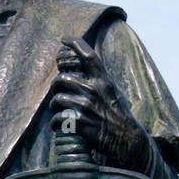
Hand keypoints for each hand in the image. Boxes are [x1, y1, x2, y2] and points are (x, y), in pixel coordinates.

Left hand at [49, 35, 150, 171]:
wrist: (125, 139)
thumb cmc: (118, 116)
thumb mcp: (113, 92)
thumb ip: (100, 81)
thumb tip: (86, 68)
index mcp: (103, 81)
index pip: (89, 56)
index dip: (75, 44)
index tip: (64, 39)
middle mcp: (94, 91)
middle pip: (62, 79)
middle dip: (55, 87)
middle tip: (56, 93)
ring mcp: (86, 107)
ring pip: (56, 100)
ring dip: (54, 107)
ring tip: (59, 112)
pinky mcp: (79, 123)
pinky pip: (57, 119)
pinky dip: (55, 124)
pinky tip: (58, 127)